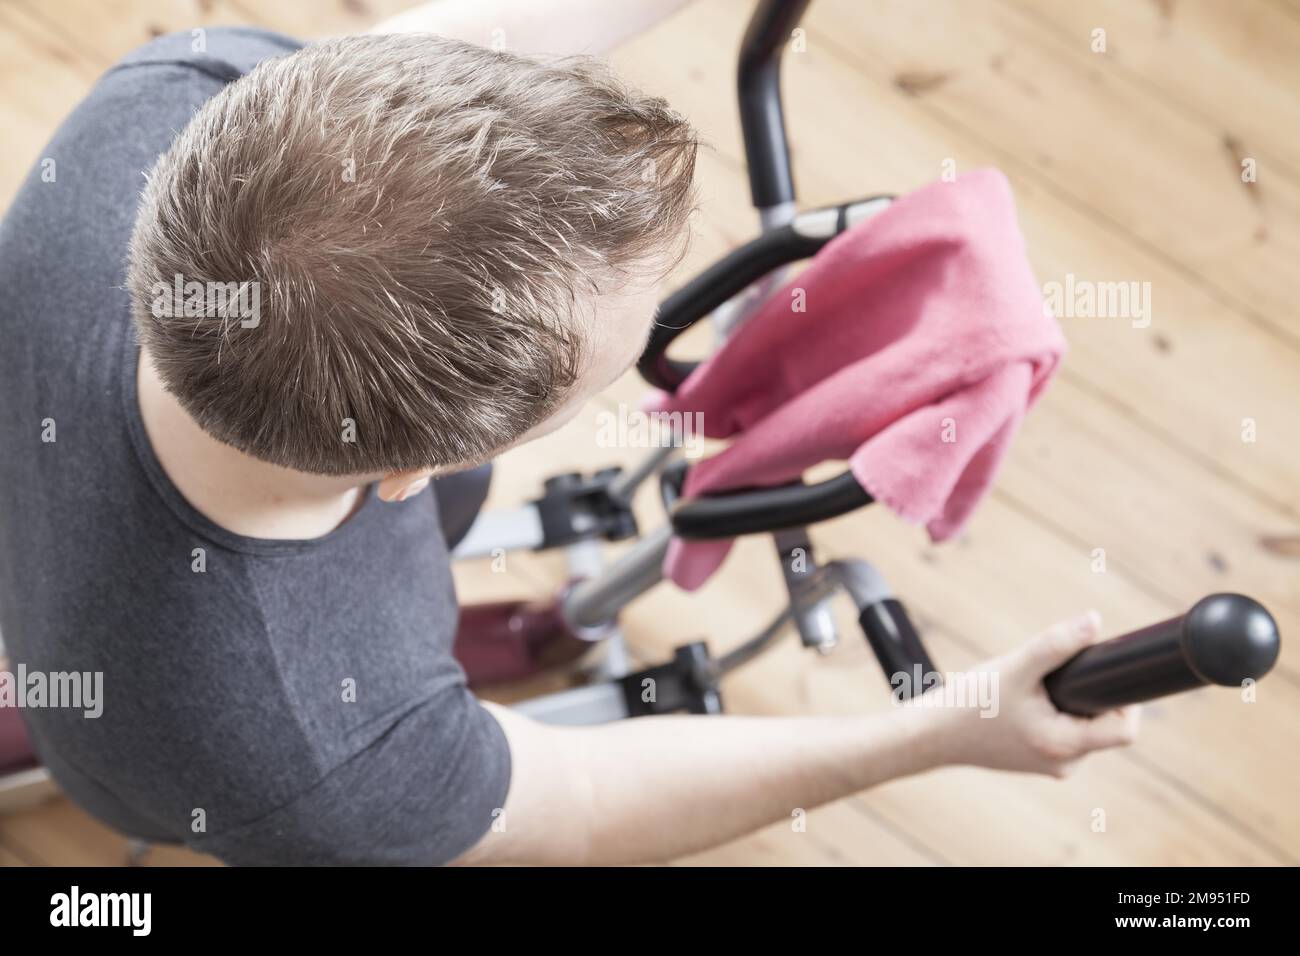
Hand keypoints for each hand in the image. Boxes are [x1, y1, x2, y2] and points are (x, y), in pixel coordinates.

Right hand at [916, 611, 1141, 777]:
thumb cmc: (970, 702)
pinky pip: (1064, 731)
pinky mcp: (1039, 760)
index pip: (1124, 728)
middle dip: (1086, 693)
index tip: (1103, 670)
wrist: (931, 734)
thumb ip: (1056, 644)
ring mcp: (1052, 765)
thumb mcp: (1015, 667)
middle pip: (1104, 723)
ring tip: (1030, 689)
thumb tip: (1095, 620)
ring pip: (1082, 725)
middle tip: (1051, 675)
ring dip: (1068, 702)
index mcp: (1065, 746)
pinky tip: (1023, 702)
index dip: (1125, 697)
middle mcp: (1065, 764)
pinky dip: (1053, 712)